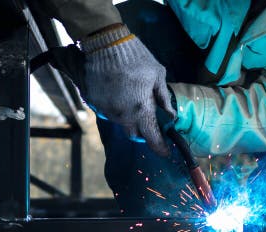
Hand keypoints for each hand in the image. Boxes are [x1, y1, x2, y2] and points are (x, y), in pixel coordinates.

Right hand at [81, 24, 174, 155]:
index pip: (152, 137)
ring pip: (121, 122)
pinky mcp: (95, 103)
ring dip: (128, 117)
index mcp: (141, 109)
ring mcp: (107, 110)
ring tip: (131, 99)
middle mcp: (123, 115)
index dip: (160, 147)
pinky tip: (118, 92)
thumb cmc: (136, 57)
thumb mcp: (157, 74)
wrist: (105, 44)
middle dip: (143, 131)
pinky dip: (115, 107)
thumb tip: (170, 115)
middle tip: (148, 120)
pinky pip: (108, 111)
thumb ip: (163, 98)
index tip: (165, 152)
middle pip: (135, 134)